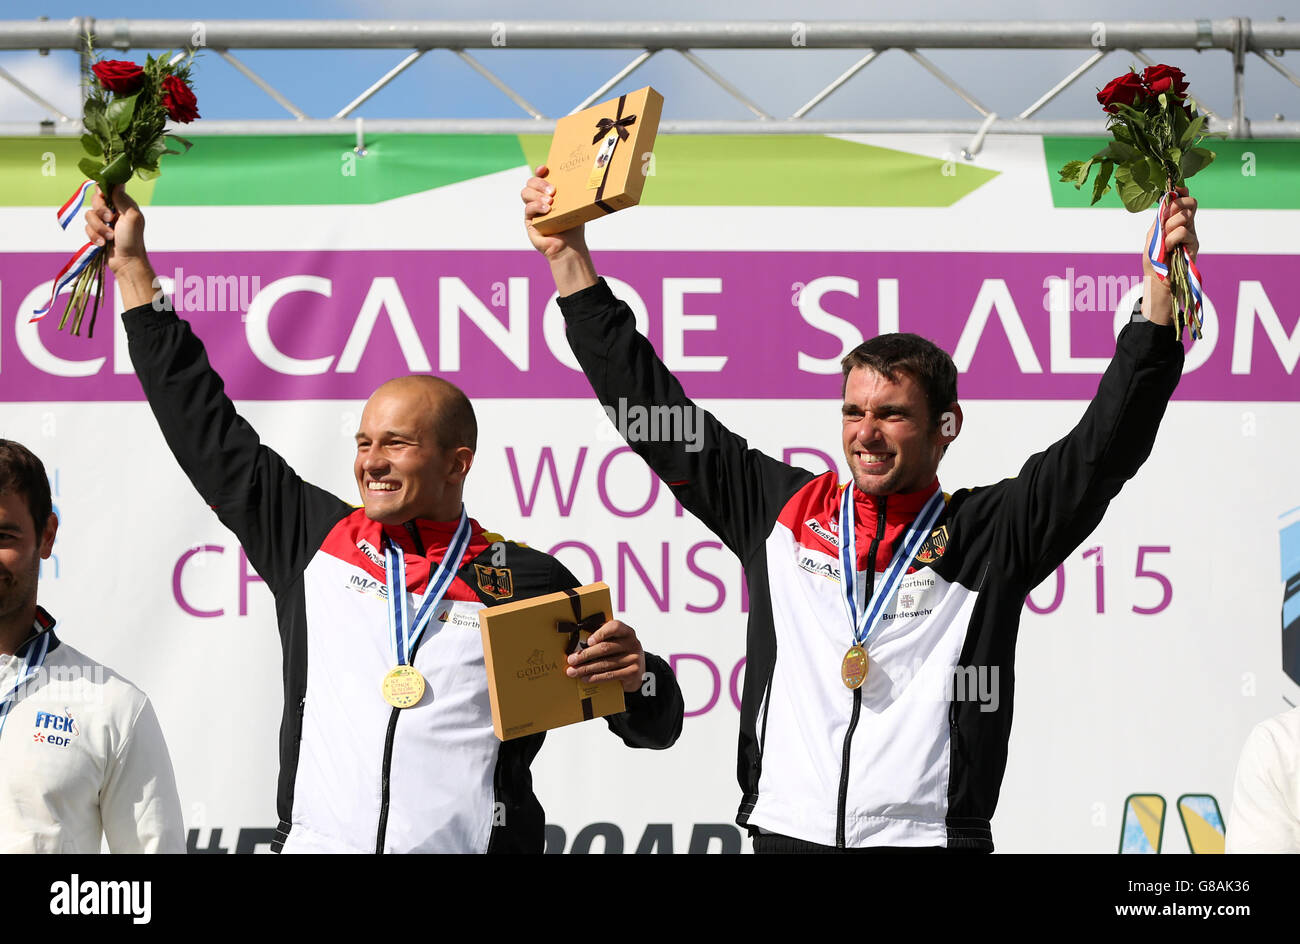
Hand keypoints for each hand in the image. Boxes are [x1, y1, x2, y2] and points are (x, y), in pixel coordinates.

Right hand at [84, 184, 147, 275]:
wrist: (126, 261)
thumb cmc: (132, 239)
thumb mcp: (132, 216)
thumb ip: (122, 199)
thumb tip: (118, 181)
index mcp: (123, 204)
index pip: (107, 188)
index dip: (102, 190)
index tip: (102, 196)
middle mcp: (113, 211)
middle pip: (95, 200)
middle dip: (100, 211)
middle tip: (110, 219)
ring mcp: (103, 222)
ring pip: (88, 215)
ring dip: (98, 228)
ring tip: (109, 237)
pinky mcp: (96, 232)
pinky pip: (86, 228)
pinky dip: (94, 236)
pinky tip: (102, 244)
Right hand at [522, 165, 598, 294]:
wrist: (570, 247)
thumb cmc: (574, 225)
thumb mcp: (576, 205)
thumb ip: (576, 192)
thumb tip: (594, 176)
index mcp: (548, 192)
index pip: (540, 176)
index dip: (540, 171)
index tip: (545, 168)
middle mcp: (538, 199)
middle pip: (530, 182)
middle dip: (540, 183)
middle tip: (553, 190)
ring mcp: (532, 210)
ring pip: (525, 193)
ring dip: (537, 194)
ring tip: (551, 201)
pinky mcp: (529, 222)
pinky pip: (528, 209)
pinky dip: (536, 207)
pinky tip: (547, 209)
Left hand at [565, 619, 646, 693]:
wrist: (639, 671)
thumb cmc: (621, 653)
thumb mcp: (617, 642)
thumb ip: (602, 639)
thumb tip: (577, 644)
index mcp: (626, 631)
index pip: (615, 627)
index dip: (601, 633)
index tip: (588, 641)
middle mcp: (632, 643)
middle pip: (605, 648)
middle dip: (585, 654)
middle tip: (571, 660)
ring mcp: (634, 658)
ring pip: (605, 664)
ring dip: (586, 668)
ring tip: (573, 672)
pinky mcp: (633, 673)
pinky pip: (610, 675)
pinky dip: (596, 677)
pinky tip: (585, 678)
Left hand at [1141, 187, 1197, 325]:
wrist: (1158, 277)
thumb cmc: (1154, 256)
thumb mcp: (1154, 233)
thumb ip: (1162, 217)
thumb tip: (1168, 199)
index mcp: (1175, 218)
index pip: (1185, 198)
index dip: (1181, 192)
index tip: (1176, 190)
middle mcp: (1186, 223)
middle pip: (1189, 202)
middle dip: (1175, 207)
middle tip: (1165, 223)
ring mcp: (1192, 233)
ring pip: (1184, 215)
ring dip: (1169, 227)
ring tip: (1165, 242)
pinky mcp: (1194, 244)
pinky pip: (1182, 232)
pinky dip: (1171, 239)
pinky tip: (1169, 249)